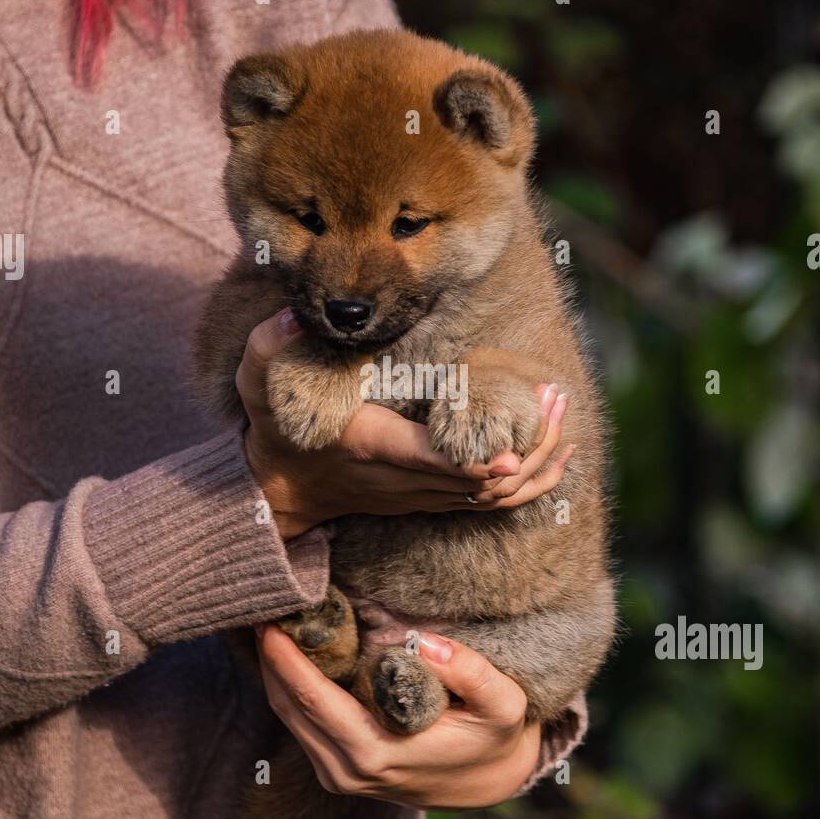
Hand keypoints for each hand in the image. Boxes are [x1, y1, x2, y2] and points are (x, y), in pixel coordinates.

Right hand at [238, 310, 573, 537]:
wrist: (281, 489)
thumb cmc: (277, 427)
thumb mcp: (257, 380)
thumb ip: (269, 344)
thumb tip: (292, 314)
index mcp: (374, 447)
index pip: (432, 464)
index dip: (477, 463)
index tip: (513, 447)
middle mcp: (407, 480)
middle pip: (481, 481)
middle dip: (527, 446)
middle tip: (554, 396)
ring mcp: (423, 496)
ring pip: (495, 498)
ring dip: (537, 463)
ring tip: (562, 413)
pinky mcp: (433, 500)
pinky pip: (493, 503)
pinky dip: (533, 483)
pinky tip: (561, 450)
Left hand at [254, 625, 542, 806]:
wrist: (487, 783)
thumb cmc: (493, 738)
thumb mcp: (502, 705)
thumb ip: (472, 674)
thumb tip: (426, 643)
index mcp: (376, 755)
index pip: (313, 702)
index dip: (285, 660)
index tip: (270, 620)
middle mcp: (346, 772)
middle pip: (287, 708)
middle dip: (270, 658)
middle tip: (264, 608)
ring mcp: (336, 776)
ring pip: (286, 717)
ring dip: (275, 671)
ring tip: (272, 622)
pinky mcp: (335, 771)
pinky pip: (299, 724)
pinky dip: (288, 687)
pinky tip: (289, 652)